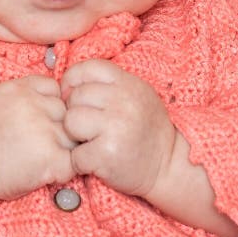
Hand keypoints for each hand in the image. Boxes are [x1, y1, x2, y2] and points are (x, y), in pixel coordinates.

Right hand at [0, 75, 75, 201]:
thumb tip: (45, 96)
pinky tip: (49, 171)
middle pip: (65, 111)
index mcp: (20, 89)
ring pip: (73, 135)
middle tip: (40, 142)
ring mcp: (45, 131)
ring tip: (43, 157)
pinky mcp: (51, 157)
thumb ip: (22, 93)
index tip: (40, 118)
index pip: (54, 88)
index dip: (50, 104)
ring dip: (64, 147)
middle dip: (58, 125)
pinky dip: (65, 168)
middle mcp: (35, 106)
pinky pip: (73, 161)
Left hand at [61, 59, 176, 197]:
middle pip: (75, 96)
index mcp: (129, 84)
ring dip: (75, 135)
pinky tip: (97, 161)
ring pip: (71, 121)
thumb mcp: (137, 96)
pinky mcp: (106, 154)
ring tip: (92, 142)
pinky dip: (82, 161)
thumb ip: (109, 86)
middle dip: (76, 112)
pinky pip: (75, 153)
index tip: (72, 96)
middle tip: (91, 127)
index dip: (72, 81)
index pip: (88, 68)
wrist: (168, 167)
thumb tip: (69, 84)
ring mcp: (115, 127)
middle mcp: (123, 102)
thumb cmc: (147, 131)